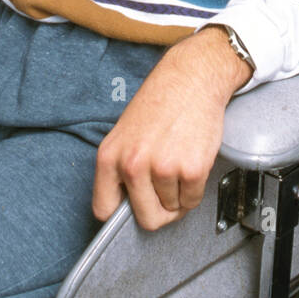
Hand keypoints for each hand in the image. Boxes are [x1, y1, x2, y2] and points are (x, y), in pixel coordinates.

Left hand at [92, 26, 251, 231]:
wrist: (191, 78)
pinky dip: (195, 190)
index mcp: (109, 157)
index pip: (104, 209)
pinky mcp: (191, 169)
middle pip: (146, 219)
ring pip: (172, 209)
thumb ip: (120, 168)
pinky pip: (192, 200)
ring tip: (179, 165)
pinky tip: (191, 164)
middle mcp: (132, 165)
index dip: (121, 214)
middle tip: (166, 192)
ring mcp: (162, 168)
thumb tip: (126, 204)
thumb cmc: (160, 102)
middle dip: (159, 211)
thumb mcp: (124, 134)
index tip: (133, 210)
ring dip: (179, 195)